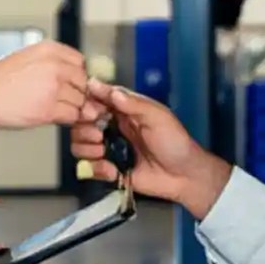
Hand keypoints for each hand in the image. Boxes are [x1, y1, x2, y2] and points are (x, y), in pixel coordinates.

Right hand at [0, 41, 101, 128]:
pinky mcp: (48, 109)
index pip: (81, 62)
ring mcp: (53, 87)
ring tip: (55, 107)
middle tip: (64, 99)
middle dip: (77, 92)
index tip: (72, 83)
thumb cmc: (0, 79)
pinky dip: (67, 119)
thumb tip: (76, 79)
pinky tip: (53, 116)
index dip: (77, 76)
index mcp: (49, 50)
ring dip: (72, 107)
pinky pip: (72, 115)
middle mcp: (54, 66)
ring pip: (80, 100)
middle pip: (83, 82)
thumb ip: (54, 65)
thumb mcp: (29, 59)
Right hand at [70, 82, 231, 219]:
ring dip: (86, 148)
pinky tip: (111, 170)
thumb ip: (131, 103)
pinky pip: (89, 167)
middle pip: (81, 122)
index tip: (92, 112)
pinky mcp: (108, 169)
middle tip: (98, 136)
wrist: (184, 176)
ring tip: (102, 152)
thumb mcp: (157, 116)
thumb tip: (104, 87)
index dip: (87, 104)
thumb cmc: (175, 141)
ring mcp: (109, 148)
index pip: (95, 99)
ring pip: (80, 143)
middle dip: (84, 128)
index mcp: (123, 109)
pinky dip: (95, 169)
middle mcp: (112, 127)